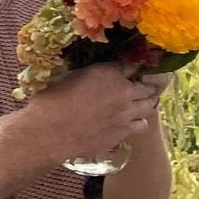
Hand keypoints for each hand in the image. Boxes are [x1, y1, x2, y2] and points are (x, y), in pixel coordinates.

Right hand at [19, 63, 160, 164]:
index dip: (127, 68)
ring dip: (143, 104)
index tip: (124, 71)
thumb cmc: (51, 100)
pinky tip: (126, 122)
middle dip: (143, 86)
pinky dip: (137, 122)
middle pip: (147, 87)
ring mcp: (126, 115)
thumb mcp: (68, 76)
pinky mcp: (123, 133)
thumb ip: (89, 73)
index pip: (130, 65)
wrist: (50, 132)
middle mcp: (123, 92)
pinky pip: (141, 125)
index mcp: (108, 73)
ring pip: (149, 107)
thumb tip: (93, 72)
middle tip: (135, 88)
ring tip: (135, 105)